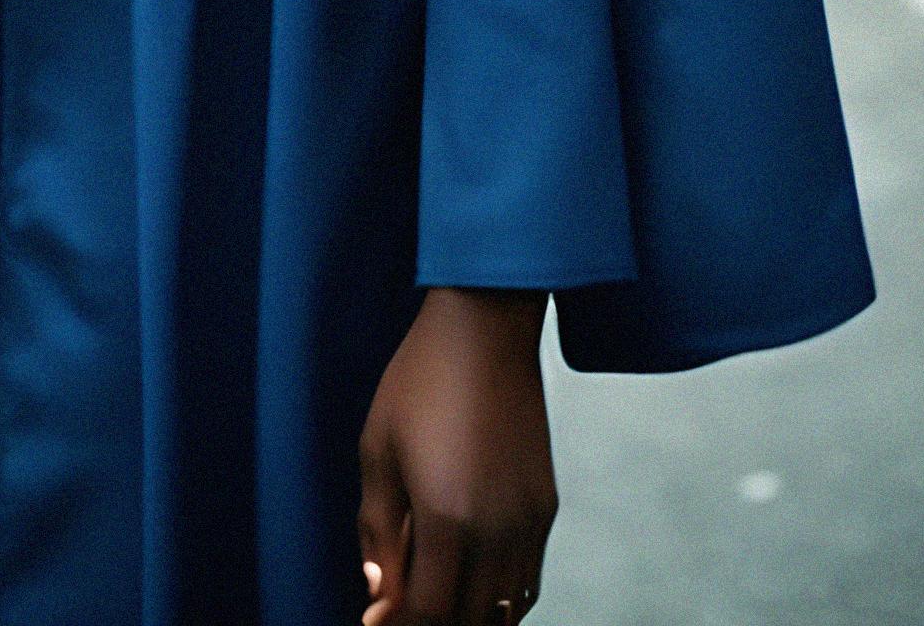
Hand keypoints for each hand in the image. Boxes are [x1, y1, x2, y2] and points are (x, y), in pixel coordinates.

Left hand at [358, 287, 555, 625]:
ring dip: (469, 613)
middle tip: (403, 601)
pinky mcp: (546, 506)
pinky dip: (500, 595)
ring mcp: (529, 521)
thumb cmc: (420, 381)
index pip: (429, 613)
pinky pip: (527, 580)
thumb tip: (379, 600)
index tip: (377, 619)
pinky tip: (470, 575)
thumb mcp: (378, 452)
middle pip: (469, 620)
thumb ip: (377, 534)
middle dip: (432, 620)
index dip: (400, 624)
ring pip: (506, 610)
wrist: (486, 327)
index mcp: (449, 520)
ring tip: (435, 590)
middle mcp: (497, 531)